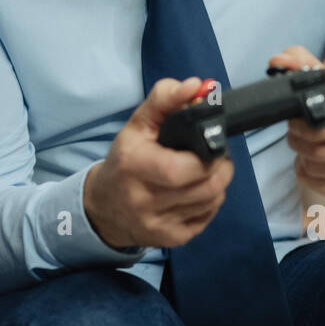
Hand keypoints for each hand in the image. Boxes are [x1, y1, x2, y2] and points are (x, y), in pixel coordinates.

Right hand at [83, 77, 234, 250]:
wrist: (103, 207)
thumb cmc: (126, 159)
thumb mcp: (138, 124)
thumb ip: (165, 99)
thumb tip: (196, 85)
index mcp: (134, 165)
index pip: (183, 168)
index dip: (208, 155)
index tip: (211, 142)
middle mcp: (144, 199)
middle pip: (206, 187)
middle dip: (221, 167)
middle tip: (215, 156)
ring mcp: (157, 224)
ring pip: (212, 202)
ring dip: (218, 183)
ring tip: (207, 170)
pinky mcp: (170, 240)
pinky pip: (207, 218)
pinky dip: (210, 202)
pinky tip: (198, 191)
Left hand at [270, 45, 324, 202]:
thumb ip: (303, 65)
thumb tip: (279, 62)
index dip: (310, 126)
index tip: (296, 122)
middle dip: (300, 143)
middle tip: (296, 135)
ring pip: (324, 170)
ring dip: (304, 160)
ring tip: (305, 147)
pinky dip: (311, 177)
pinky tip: (312, 164)